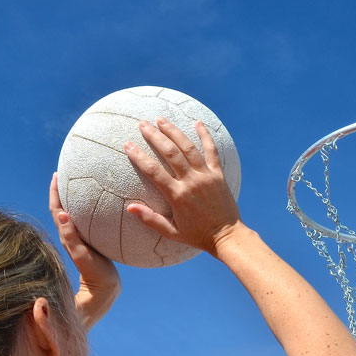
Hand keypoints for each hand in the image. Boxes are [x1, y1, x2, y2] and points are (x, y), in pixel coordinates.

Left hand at [49, 173, 120, 329]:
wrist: (103, 291)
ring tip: (78, 184)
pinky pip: (84, 222)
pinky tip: (95, 206)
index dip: (54, 191)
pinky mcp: (89, 243)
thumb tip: (62, 215)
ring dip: (72, 199)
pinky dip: (85, 210)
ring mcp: (80, 239)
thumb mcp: (82, 255)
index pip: (56, 209)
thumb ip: (71, 237)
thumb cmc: (93, 274)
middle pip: (62, 208)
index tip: (56, 175)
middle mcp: (70, 235)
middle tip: (66, 174)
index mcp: (66, 235)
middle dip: (62, 190)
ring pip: (72, 214)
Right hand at [124, 118, 241, 257]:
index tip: (128, 145)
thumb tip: (129, 207)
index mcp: (177, 196)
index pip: (153, 171)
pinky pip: (212, 151)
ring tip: (161, 119)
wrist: (227, 236)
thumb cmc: (197, 235)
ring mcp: (206, 176)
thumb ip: (150, 219)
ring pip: (188, 148)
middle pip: (170, 152)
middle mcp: (191, 182)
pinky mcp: (218, 174)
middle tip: (142, 124)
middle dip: (155, 136)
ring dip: (174, 131)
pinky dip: (205, 135)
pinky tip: (198, 122)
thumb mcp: (171, 232)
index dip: (139, 156)